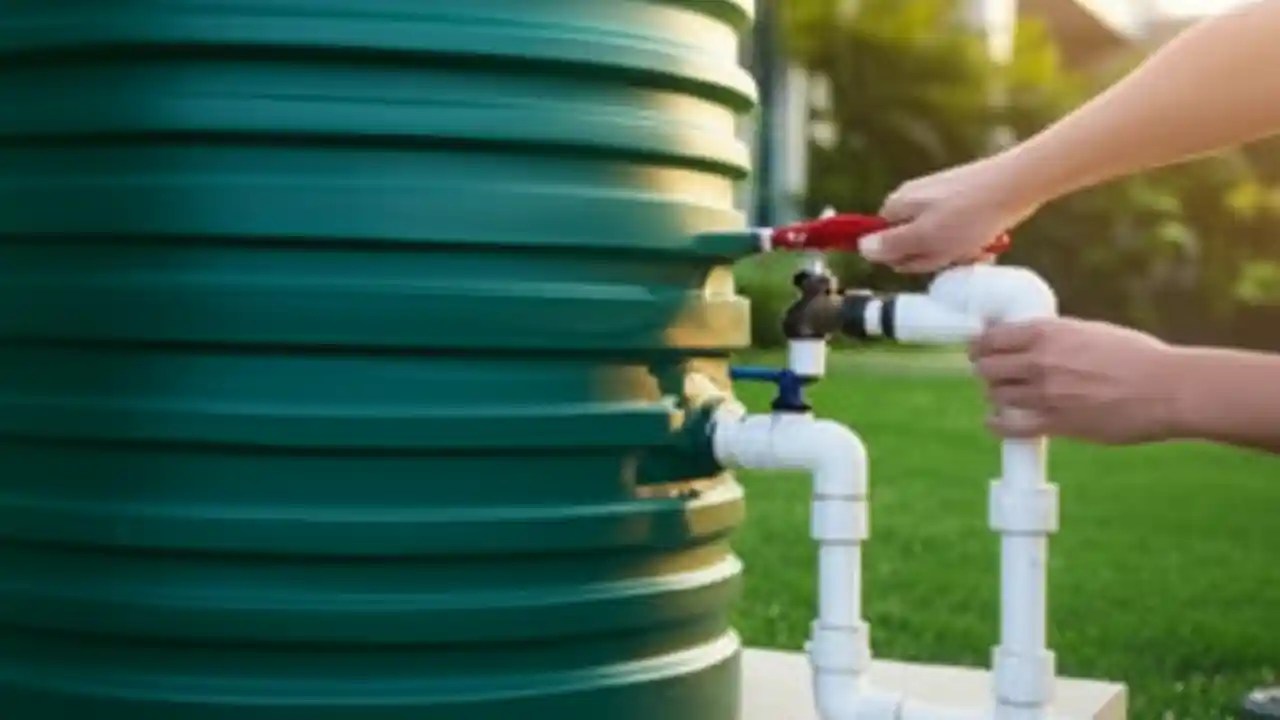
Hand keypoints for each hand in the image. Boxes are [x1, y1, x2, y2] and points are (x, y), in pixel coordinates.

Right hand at [862, 153, 1042, 272]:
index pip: (884, 245)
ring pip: (937, 243)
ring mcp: (937, 201)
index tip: (929, 256)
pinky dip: (971, 242)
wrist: (1017, 184)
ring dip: (957, 253)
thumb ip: (891, 246)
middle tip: (956, 252)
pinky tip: (986, 241)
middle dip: (934, 257)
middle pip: (911, 246)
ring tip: (976, 247)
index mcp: (897, 205)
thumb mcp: (926, 238)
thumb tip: (861, 248)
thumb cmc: (970, 214)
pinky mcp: (960, 203)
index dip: (906, 259)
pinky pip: (957, 234)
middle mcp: (913, 200)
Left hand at [970, 317, 1180, 443]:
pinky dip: (997, 424)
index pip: (992, 338)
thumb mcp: (1091, 332)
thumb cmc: (1137, 357)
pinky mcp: (1056, 423)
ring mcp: (1045, 394)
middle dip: (986, 370)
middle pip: (987, 368)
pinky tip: (994, 422)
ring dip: (996, 396)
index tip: (979, 348)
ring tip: (1003, 396)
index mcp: (1048, 332)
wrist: (1166, 389)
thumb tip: (1035, 341)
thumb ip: (1058, 337)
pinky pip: (1010, 426)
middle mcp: (1040, 361)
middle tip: (990, 373)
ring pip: (996, 395)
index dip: (981, 345)